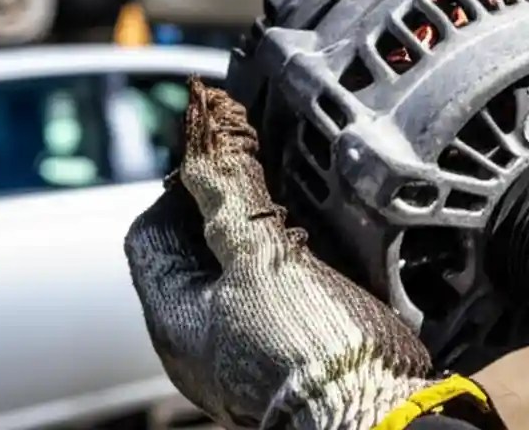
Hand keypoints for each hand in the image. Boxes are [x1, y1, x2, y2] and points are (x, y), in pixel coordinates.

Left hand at [124, 79, 433, 428]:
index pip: (151, 229)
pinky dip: (300, 259)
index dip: (181, 184)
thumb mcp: (260, 254)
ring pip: (246, 267)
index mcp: (173, 316)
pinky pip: (283, 289)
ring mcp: (248, 346)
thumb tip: (206, 127)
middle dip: (230, 202)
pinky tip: (329, 247)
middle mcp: (204, 336)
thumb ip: (228, 189)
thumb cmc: (309, 349)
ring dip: (269, 228)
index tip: (221, 156)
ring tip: (302, 204)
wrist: (376, 410)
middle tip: (266, 171)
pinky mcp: (295, 349)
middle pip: (199, 247)